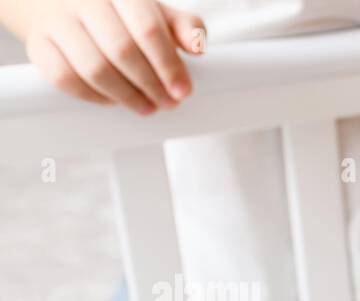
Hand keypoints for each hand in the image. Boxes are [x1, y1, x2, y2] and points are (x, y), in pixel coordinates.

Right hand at [14, 0, 205, 114]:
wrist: (57, 0)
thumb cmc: (118, 11)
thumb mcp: (155, 11)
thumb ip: (183, 26)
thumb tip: (198, 45)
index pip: (146, 27)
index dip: (168, 64)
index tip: (183, 90)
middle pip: (121, 50)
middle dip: (150, 85)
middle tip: (167, 102)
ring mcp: (56, 19)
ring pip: (93, 68)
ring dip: (126, 96)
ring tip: (146, 106)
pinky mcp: (38, 42)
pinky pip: (65, 79)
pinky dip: (94, 97)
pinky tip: (113, 100)